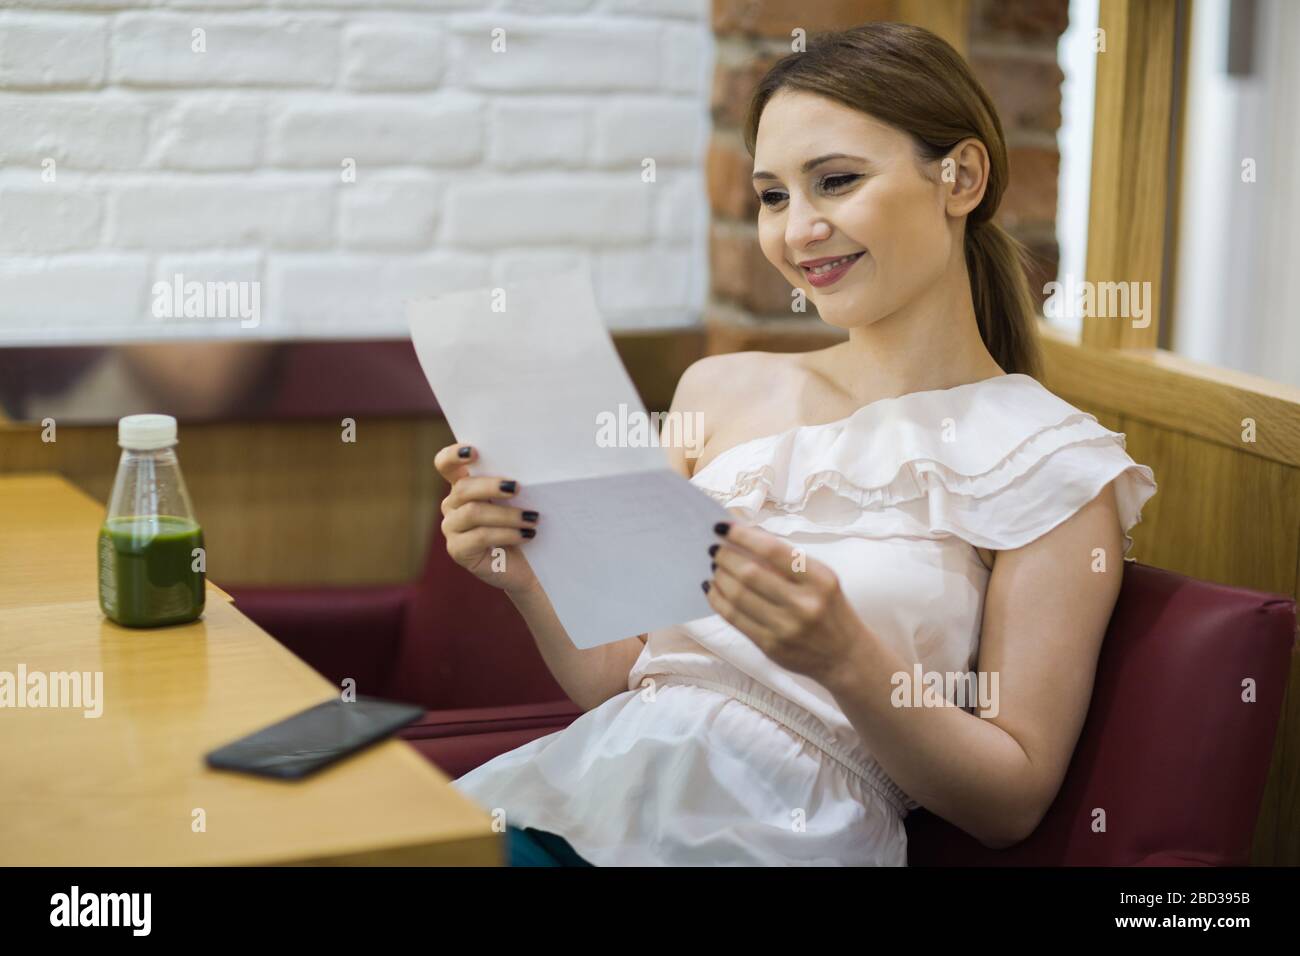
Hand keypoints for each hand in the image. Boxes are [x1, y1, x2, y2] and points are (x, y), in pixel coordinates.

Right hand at [435, 443, 538, 594]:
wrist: (530, 564)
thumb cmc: (524, 524)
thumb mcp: (519, 500)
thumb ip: (511, 484)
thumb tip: (523, 470)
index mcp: (464, 485)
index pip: (446, 464)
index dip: (454, 455)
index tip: (474, 452)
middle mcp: (452, 505)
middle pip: (463, 488)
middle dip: (491, 486)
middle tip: (517, 488)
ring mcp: (452, 528)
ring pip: (473, 513)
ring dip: (507, 514)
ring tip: (532, 518)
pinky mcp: (458, 550)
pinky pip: (480, 537)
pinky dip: (507, 534)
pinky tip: (526, 535)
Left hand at [703, 521, 869, 686]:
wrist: (846, 656)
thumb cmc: (829, 609)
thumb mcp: (821, 579)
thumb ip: (787, 560)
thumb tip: (744, 536)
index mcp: (820, 579)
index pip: (773, 550)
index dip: (742, 536)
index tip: (722, 527)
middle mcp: (804, 604)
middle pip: (750, 574)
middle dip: (724, 557)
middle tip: (713, 549)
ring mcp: (786, 628)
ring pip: (738, 596)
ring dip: (719, 578)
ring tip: (713, 568)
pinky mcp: (771, 646)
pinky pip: (734, 619)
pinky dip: (718, 600)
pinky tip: (713, 589)